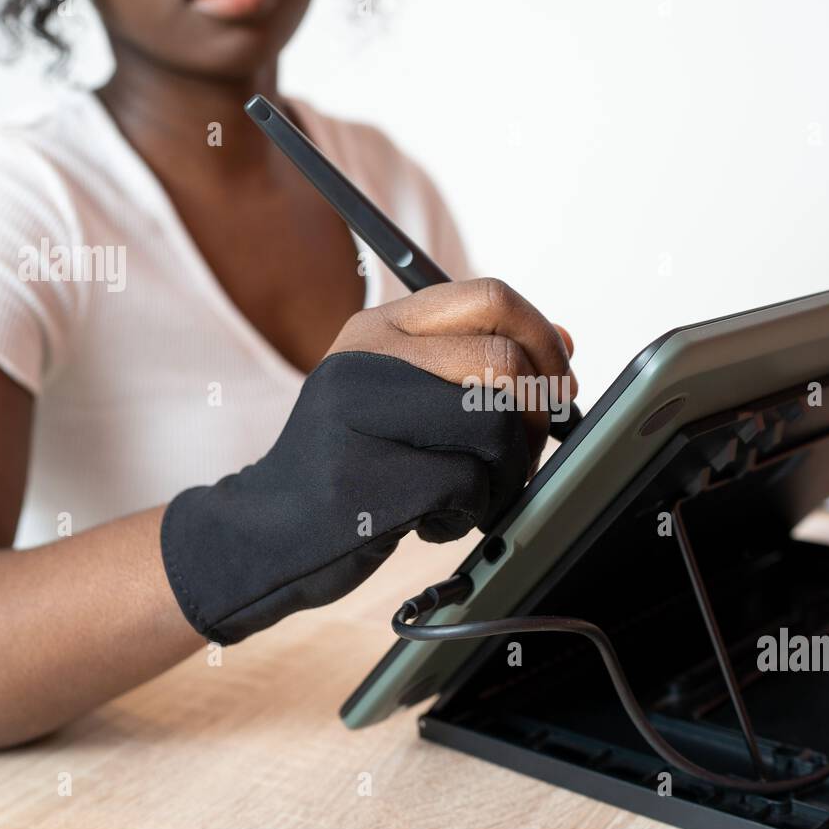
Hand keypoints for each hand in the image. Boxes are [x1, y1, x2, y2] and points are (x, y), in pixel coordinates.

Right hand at [160, 278, 576, 642]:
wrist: (262, 532)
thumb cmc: (347, 463)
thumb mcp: (401, 395)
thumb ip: (474, 363)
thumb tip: (566, 341)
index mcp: (380, 324)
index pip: (493, 296)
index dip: (544, 341)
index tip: (555, 385)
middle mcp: (369, 355)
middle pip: (506, 361)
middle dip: (536, 418)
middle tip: (520, 454)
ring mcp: (360, 413)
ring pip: (495, 426)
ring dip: (505, 475)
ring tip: (468, 494)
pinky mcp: (365, 475)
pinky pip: (467, 485)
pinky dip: (467, 514)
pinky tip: (431, 519)